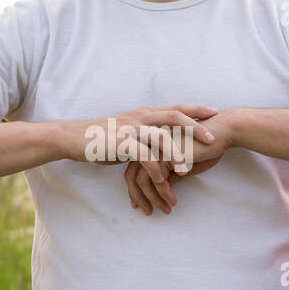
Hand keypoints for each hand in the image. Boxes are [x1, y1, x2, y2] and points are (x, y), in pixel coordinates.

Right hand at [68, 104, 218, 193]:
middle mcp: (141, 117)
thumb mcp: (129, 132)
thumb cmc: (103, 138)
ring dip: (176, 154)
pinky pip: (143, 155)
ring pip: (161, 137)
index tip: (214, 112)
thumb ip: (146, 135)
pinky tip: (162, 180)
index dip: (195, 110)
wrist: (74, 138)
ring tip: (187, 170)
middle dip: (195, 128)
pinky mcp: (121, 143)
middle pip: (174, 117)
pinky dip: (154, 168)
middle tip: (212, 140)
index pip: (175, 109)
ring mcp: (131, 129)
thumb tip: (163, 142)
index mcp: (145, 114)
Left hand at [123, 108, 234, 214]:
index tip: (138, 203)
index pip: (131, 169)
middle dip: (137, 196)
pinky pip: (157, 180)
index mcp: (149, 144)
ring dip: (152, 199)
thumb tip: (163, 187)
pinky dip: (164, 195)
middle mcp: (148, 145)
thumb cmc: (203, 145)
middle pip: (130, 175)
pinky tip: (173, 202)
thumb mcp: (181, 162)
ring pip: (141, 180)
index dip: (133, 189)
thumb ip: (168, 172)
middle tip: (146, 211)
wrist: (220, 132)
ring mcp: (155, 149)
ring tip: (165, 210)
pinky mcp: (165, 155)